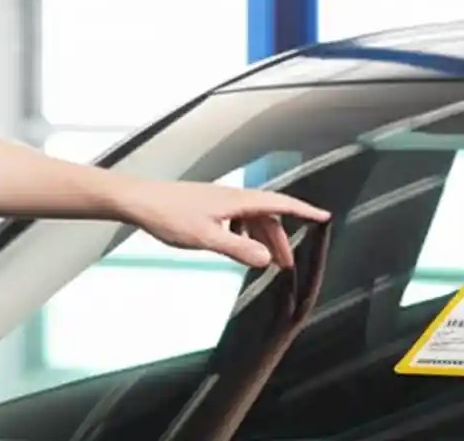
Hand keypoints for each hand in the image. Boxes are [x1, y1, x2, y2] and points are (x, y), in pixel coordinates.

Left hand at [119, 180, 329, 267]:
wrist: (138, 200)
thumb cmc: (170, 215)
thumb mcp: (206, 237)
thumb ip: (238, 249)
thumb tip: (268, 260)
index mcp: (237, 201)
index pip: (279, 204)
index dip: (303, 211)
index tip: (324, 217)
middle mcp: (231, 197)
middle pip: (266, 216)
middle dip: (280, 239)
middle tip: (286, 266)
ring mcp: (217, 201)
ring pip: (249, 219)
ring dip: (260, 239)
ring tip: (263, 263)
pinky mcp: (205, 207)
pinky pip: (234, 220)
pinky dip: (242, 236)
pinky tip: (235, 249)